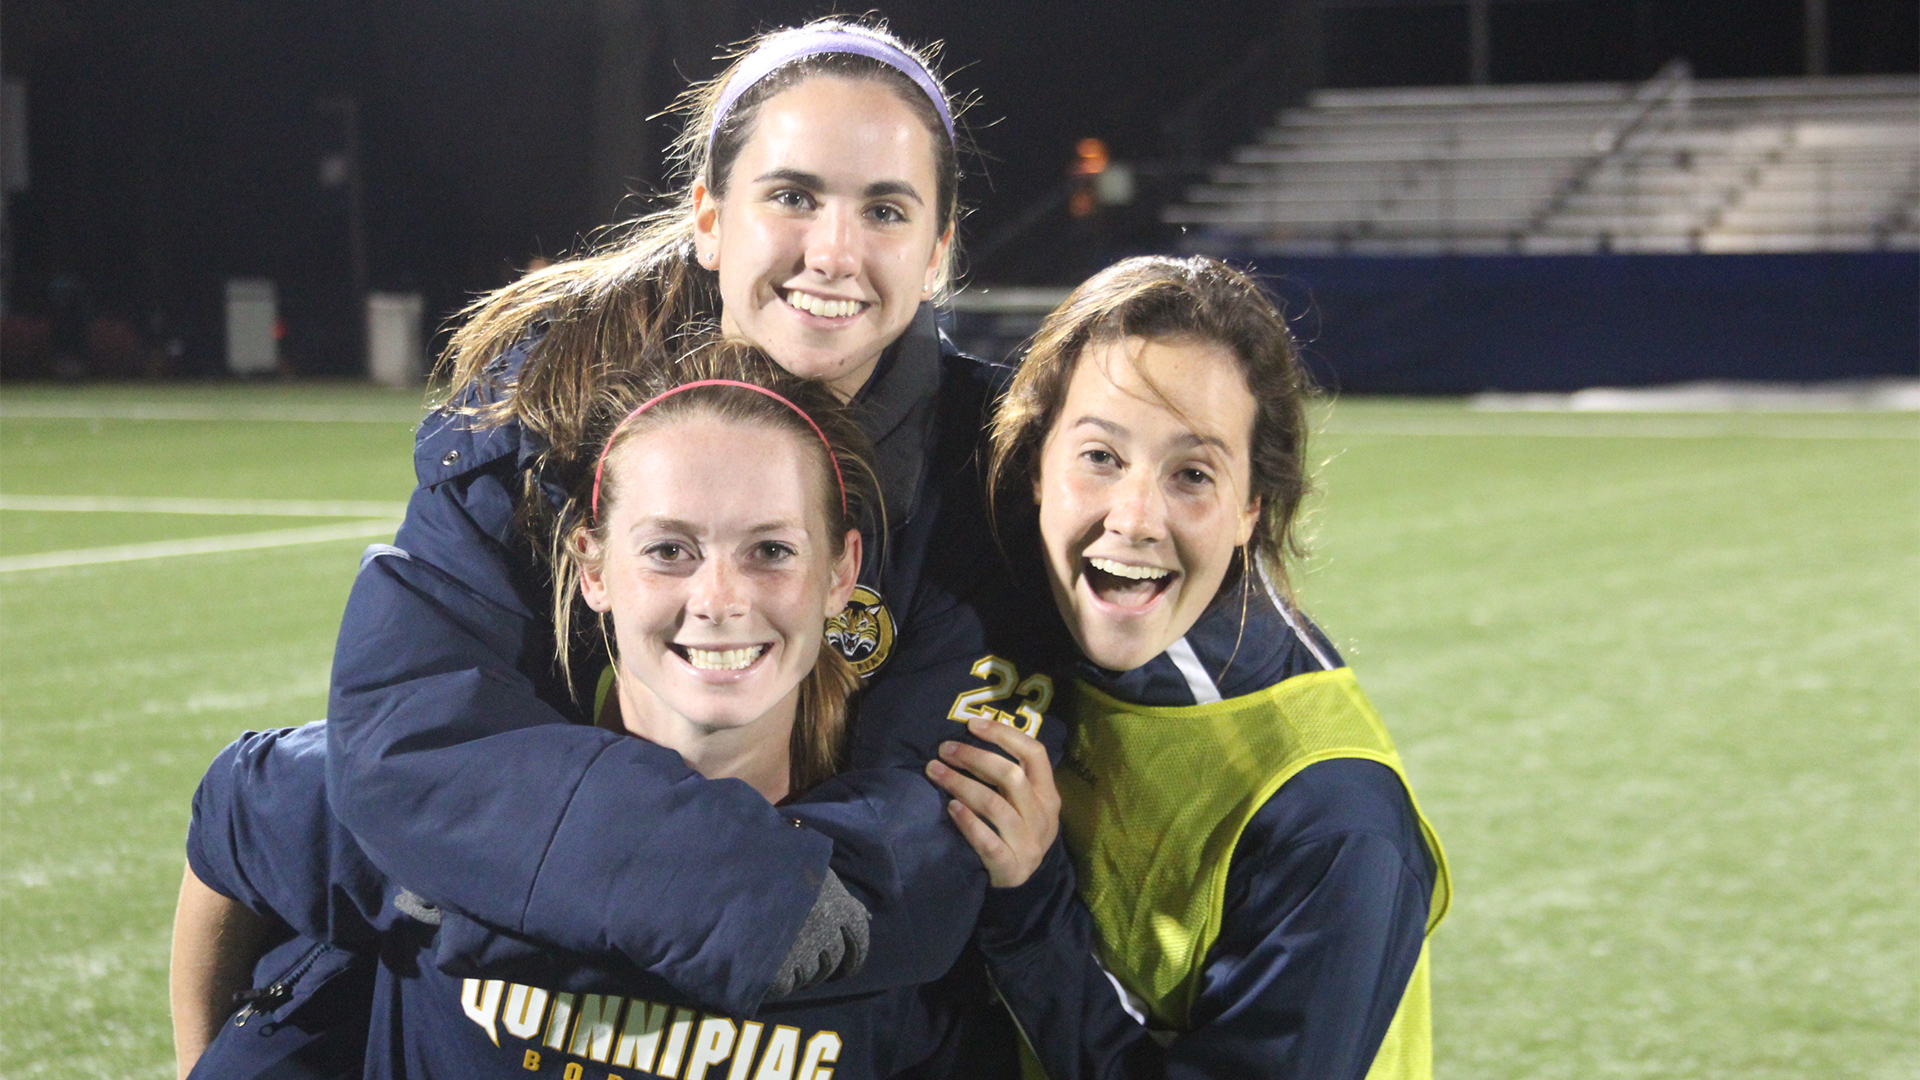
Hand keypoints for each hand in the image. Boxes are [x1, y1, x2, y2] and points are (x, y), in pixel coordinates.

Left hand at [925, 717, 1059, 887]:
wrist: (1023, 884)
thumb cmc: (1016, 832)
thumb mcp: (1024, 804)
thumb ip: (1008, 777)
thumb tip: (969, 739)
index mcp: (1047, 794)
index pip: (1034, 753)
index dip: (1004, 734)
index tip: (972, 724)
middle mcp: (1042, 816)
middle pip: (1011, 775)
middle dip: (974, 757)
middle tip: (945, 749)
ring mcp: (1029, 843)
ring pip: (995, 805)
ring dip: (961, 784)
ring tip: (936, 772)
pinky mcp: (1011, 867)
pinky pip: (988, 841)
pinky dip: (968, 822)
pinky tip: (951, 808)